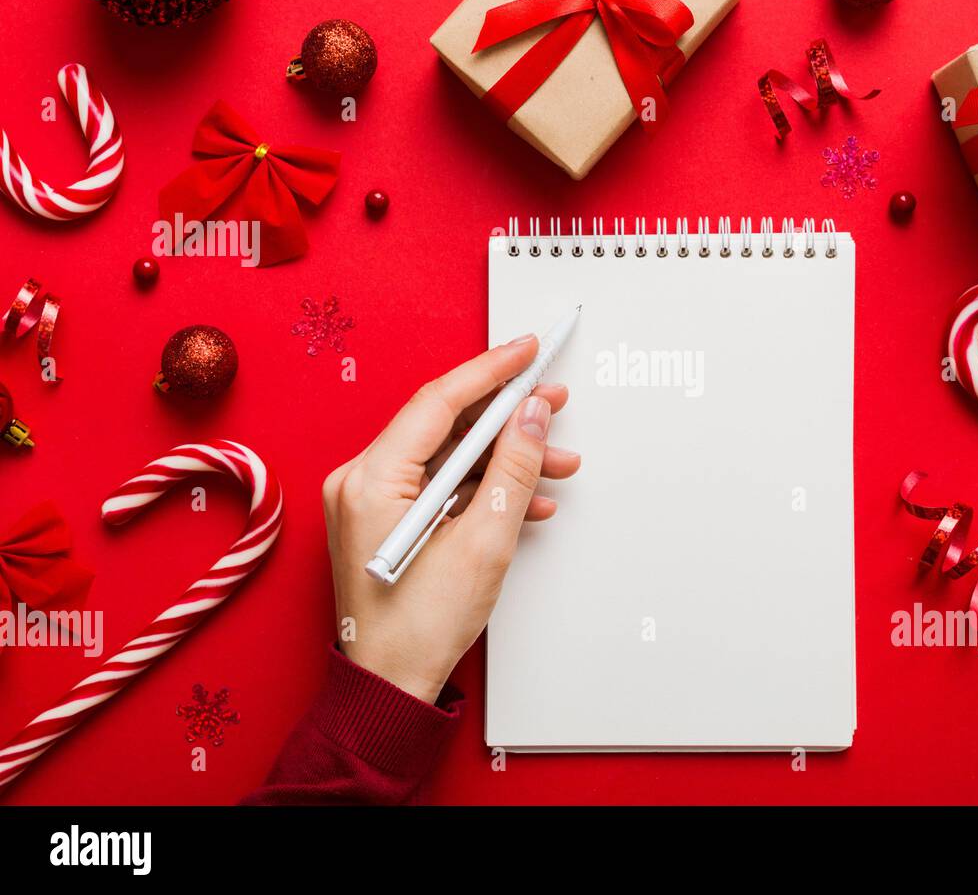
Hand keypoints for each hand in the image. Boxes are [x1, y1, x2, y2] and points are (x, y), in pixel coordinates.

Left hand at [322, 336, 579, 701]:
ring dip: (503, 459)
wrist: (390, 687)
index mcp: (371, 480)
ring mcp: (371, 501)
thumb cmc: (418, 629)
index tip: (528, 350)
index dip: (490, 371)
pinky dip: (483, 489)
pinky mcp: (386, 520)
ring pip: (448, 457)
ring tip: (556, 464)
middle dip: (507, 419)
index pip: (438, 402)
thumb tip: (531, 417)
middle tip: (555, 405)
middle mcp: (362, 481)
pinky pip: (440, 486)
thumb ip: (511, 469)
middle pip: (444, 426)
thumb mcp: (484, 543)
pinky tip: (527, 499)